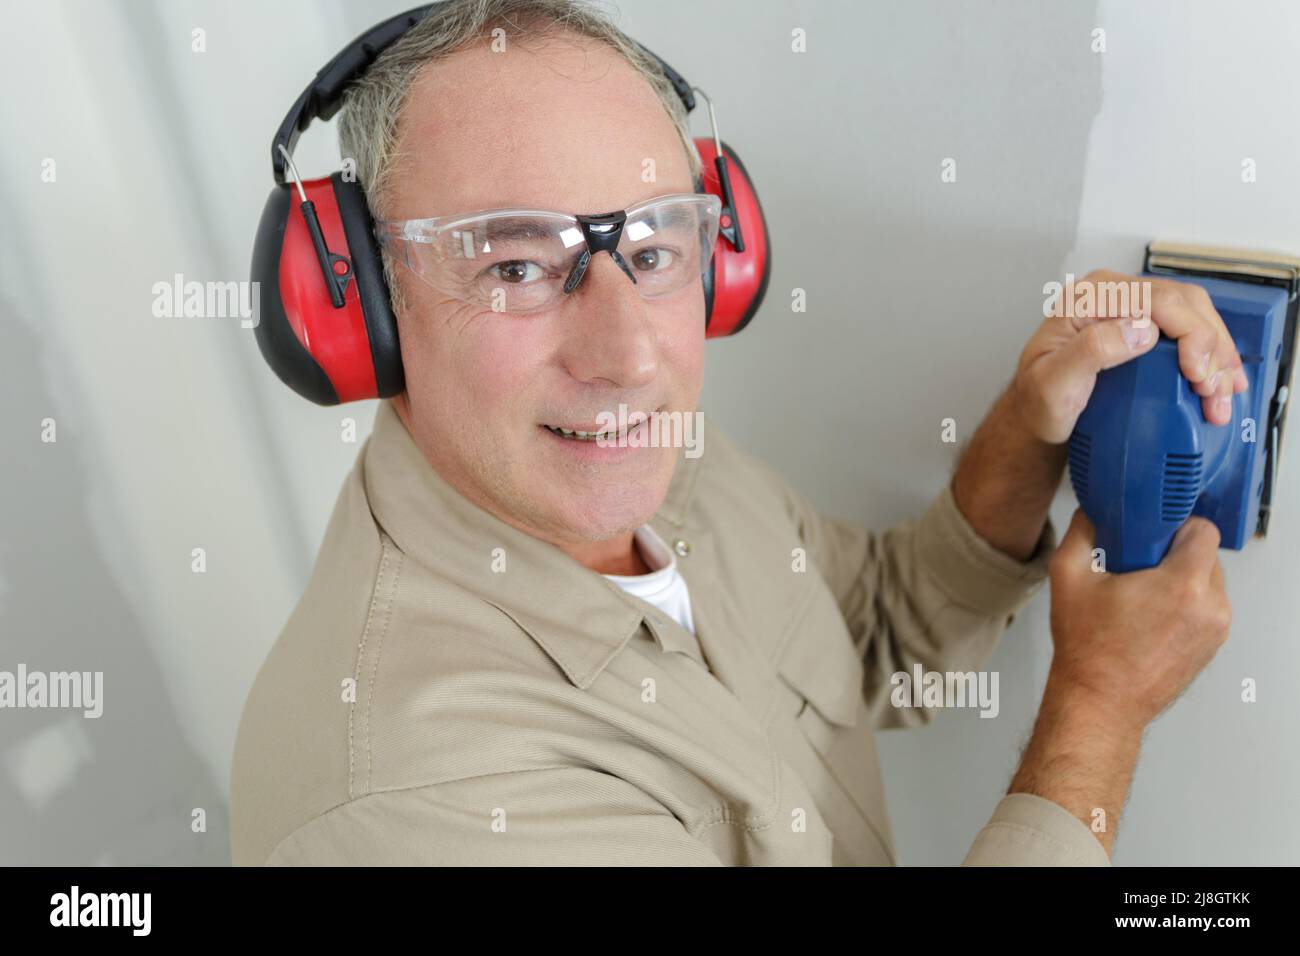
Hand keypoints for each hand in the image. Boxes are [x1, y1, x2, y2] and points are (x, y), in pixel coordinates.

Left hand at [1014, 269, 1247, 442]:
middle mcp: (1114, 294)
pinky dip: (1212, 356)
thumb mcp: (1052, 383)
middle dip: (1212, 347)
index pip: (1158, 300)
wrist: (1035, 413)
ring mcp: (1131, 308)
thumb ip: (1091, 351)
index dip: (1190, 334)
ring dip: (1219, 354)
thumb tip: (1140, 329)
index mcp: (1090, 297)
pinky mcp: (1145, 326)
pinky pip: (1191, 330)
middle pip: (1186, 304)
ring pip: (1197, 316)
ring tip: (1223, 394)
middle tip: (1215, 390)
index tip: (1197, 373)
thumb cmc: (1037, 399)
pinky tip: (1223, 380)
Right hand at [1046, 508, 1231, 730]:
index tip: (1149, 534)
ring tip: (1143, 594)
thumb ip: (1082, 532)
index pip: (1202, 530)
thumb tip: (1093, 512)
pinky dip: (1185, 603)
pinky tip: (1151, 616)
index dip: (1175, 525)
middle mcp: (1210, 606)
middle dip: (1174, 552)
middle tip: (1137, 565)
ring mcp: (1216, 629)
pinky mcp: (1213, 646)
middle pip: (1205, 554)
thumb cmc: (1088, 648)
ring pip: (1208, 581)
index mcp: (1182, 584)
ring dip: (1181, 578)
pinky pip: (1207, 607)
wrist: (1100, 701)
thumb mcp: (1068, 577)